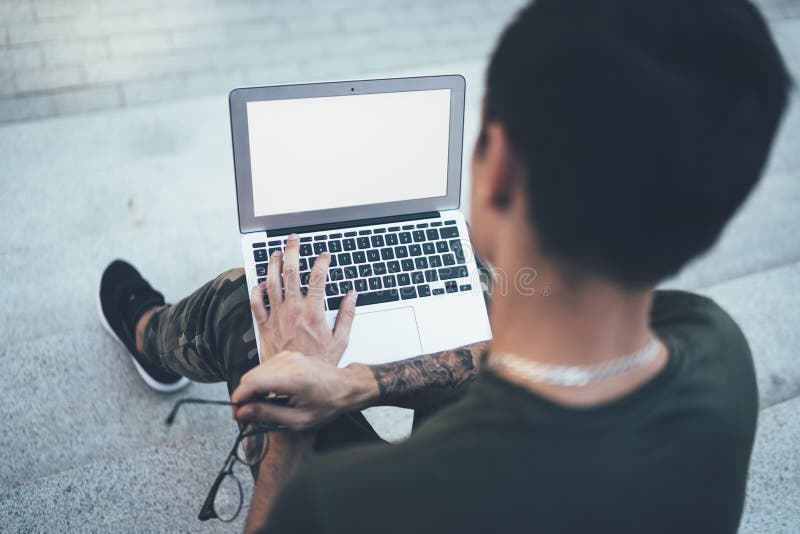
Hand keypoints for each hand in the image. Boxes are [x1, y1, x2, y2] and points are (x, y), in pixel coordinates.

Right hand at [231, 351, 376, 429]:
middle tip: (244, 413)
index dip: (238, 399)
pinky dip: (261, 380)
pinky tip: (268, 394)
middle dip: (243, 395)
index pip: (252, 383)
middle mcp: (289, 362)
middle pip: (250, 376)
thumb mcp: (299, 420)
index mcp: (292, 379)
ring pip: (256, 371)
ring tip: (257, 406)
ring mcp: (289, 356)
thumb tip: (244, 412)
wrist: (346, 386)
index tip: (236, 412)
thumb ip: (269, 414)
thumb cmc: (328, 404)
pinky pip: (265, 367)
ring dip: (251, 388)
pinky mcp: (289, 355)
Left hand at [251, 233, 355, 364]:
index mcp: (313, 312)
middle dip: (292, 251)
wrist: (293, 385)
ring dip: (272, 264)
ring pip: (271, 282)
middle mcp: (293, 311)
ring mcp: (277, 317)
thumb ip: (348, 315)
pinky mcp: (264, 326)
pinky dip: (256, 290)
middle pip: (290, 272)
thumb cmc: (318, 365)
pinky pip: (255, 303)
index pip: (317, 278)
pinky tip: (260, 282)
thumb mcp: (341, 341)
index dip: (321, 262)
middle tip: (293, 239)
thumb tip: (352, 294)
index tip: (324, 255)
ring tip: (275, 252)